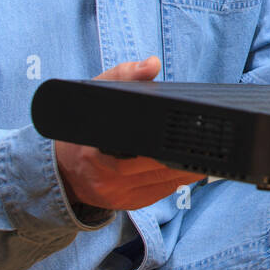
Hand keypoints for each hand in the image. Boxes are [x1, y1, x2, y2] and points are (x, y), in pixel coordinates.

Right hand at [54, 55, 205, 210]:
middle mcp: (103, 175)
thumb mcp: (95, 95)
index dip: (166, 141)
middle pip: (155, 166)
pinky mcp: (124, 205)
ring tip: (206, 155)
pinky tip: (187, 170)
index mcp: (94, 148)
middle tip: (208, 143)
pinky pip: (157, 194)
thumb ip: (123, 76)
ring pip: (160, 183)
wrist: (62, 169)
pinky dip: (174, 182)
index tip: (187, 130)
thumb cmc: (83, 130)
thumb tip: (151, 64)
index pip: (139, 145)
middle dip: (183, 156)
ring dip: (185, 171)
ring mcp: (114, 194)